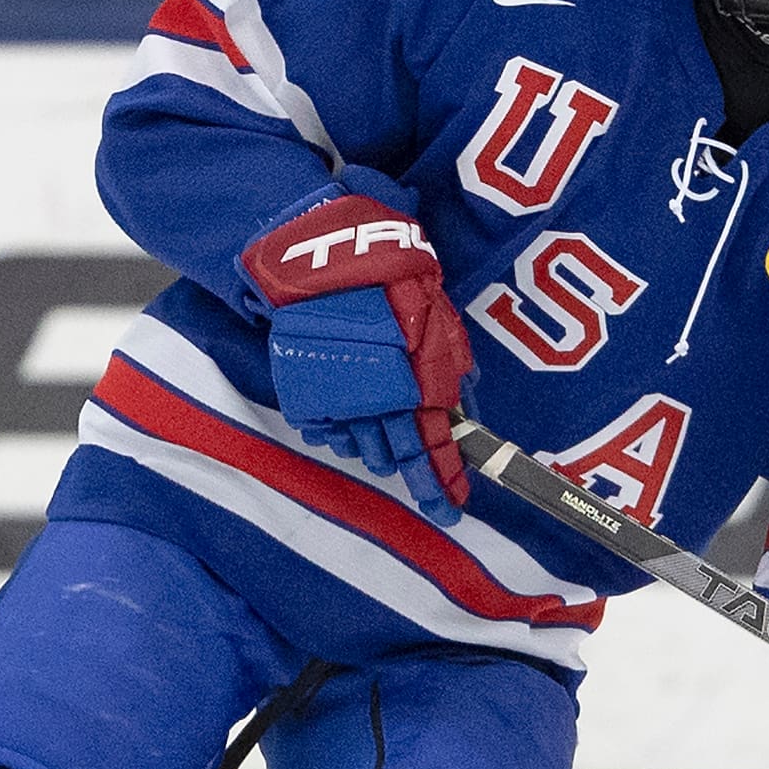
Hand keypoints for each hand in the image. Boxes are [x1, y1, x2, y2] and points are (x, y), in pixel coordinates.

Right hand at [238, 177, 473, 525]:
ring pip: (360, 448)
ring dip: (374, 445)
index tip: (451, 509)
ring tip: (378, 430)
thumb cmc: (387, 274)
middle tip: (415, 472)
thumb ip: (447, 357)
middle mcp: (381, 405)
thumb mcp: (433, 310)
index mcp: (419, 387)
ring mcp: (341, 403)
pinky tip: (346, 412)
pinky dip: (338, 428)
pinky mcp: (307, 396)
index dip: (443, 483)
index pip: (435, 450)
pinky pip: (325, 432)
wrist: (322, 258)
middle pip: (396, 458)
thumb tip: (461, 393)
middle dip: (408, 466)